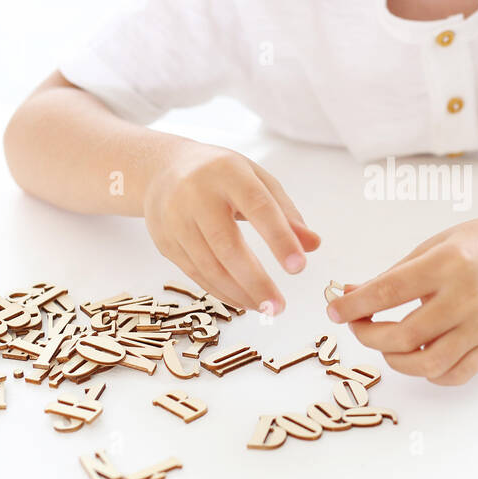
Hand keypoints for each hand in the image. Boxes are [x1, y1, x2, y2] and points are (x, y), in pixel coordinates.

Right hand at [142, 140, 320, 311]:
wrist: (163, 170)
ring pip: (208, 265)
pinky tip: (243, 301)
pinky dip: (221, 292)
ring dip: (239, 292)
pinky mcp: (165, 241)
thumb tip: (313, 245)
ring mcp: (175, 219)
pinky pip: (195, 274)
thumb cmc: (221, 175)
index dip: (279, 238)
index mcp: (227, 172)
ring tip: (266, 308)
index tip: (299, 267)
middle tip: (279, 306)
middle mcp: (196, 195)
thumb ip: (286, 212)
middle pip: (227, 244)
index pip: (258, 207)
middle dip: (256, 280)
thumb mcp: (257, 180)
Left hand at [327, 213, 477, 384]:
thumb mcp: (435, 245)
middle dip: (368, 335)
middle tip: (358, 325)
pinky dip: (431, 374)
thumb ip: (394, 273)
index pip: (389, 291)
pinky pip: (456, 374)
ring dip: (396, 360)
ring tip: (388, 345)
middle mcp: (464, 298)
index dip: (354, 305)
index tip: (335, 309)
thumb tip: (350, 293)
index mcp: (447, 264)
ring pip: (428, 363)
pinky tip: (420, 358)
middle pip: (404, 335)